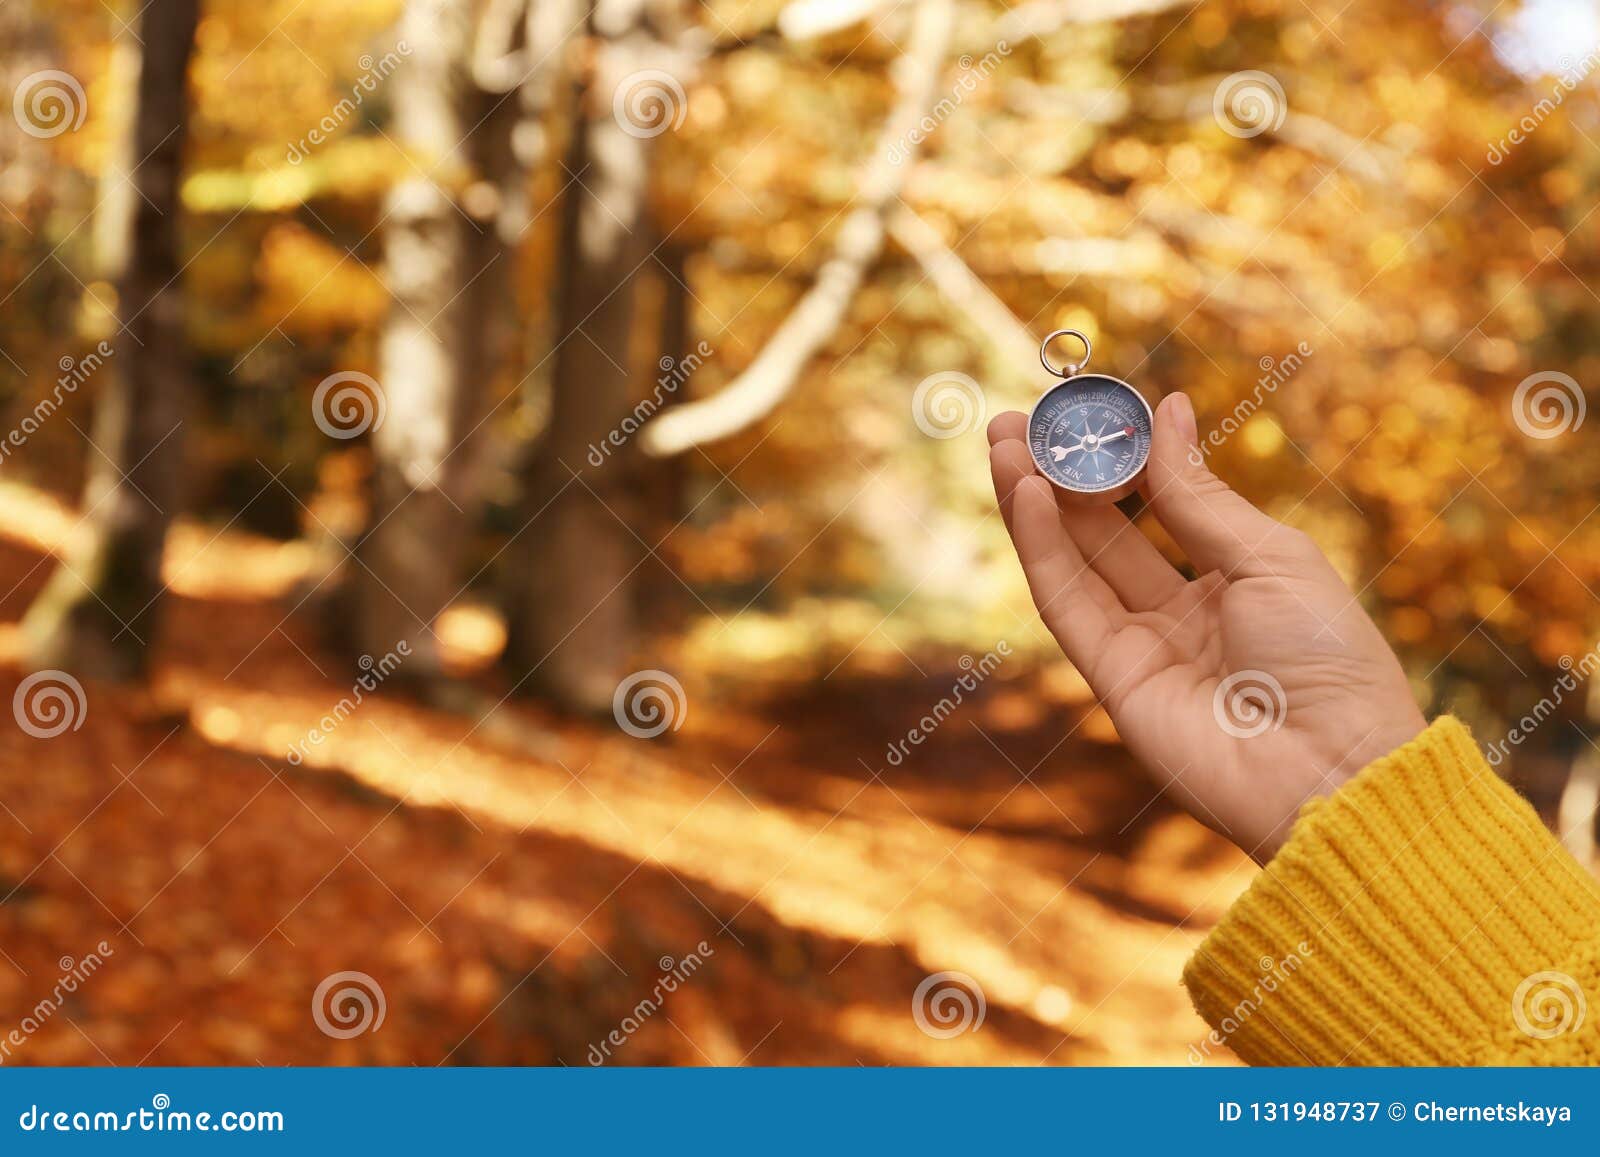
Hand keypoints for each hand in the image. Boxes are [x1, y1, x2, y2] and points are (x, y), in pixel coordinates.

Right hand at [988, 393, 1424, 861]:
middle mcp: (1182, 612)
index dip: (1123, 455)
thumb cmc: (1327, 660)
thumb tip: (1166, 408)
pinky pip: (1067, 603)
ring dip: (1034, 501)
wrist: (1331, 771)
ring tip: (1004, 442)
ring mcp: (1142, 647)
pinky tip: (1028, 493)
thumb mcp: (1269, 556)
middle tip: (1018, 421)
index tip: (1093, 405)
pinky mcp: (1111, 679)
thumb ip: (1197, 492)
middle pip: (1104, 530)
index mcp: (1235, 578)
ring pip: (1073, 562)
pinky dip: (1042, 548)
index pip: (1161, 503)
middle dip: (1062, 474)